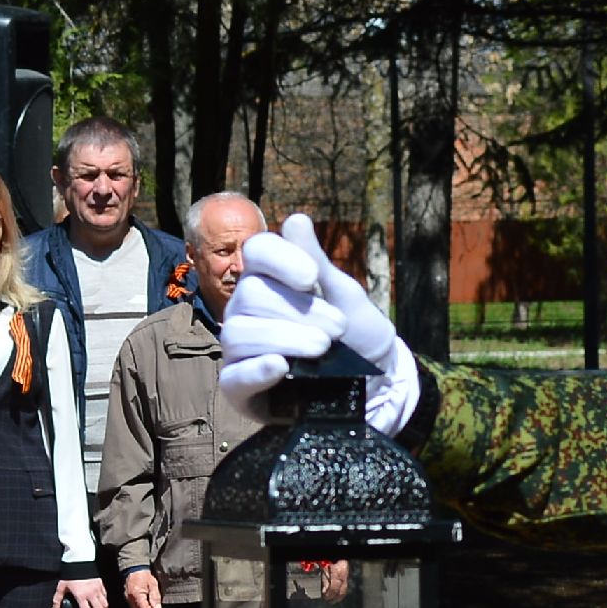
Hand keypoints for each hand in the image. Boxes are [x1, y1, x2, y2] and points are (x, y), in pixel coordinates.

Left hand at [55, 575, 109, 607]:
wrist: (79, 559)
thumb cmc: (69, 573)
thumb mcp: (61, 587)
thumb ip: (57, 600)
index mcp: (81, 596)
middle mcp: (92, 594)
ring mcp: (97, 589)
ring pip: (105, 604)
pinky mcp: (101, 584)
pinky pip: (106, 596)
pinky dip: (106, 603)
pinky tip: (105, 606)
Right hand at [122, 567, 162, 607]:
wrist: (135, 570)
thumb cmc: (144, 576)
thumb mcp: (153, 584)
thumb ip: (155, 597)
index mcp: (137, 595)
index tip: (156, 605)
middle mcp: (130, 599)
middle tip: (153, 604)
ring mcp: (127, 599)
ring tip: (149, 601)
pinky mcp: (127, 599)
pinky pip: (134, 607)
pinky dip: (140, 607)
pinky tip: (144, 600)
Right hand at [218, 214, 421, 436]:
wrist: (371, 387)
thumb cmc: (356, 337)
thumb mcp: (346, 298)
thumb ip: (319, 264)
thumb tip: (296, 219)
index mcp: (270, 279)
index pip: (256, 252)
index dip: (281, 259)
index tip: (312, 279)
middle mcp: (246, 310)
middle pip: (250, 294)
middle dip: (298, 310)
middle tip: (337, 328)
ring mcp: (239, 350)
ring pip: (239, 332)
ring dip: (286, 338)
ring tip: (323, 349)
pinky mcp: (239, 388)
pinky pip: (234, 377)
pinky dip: (257, 370)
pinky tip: (282, 367)